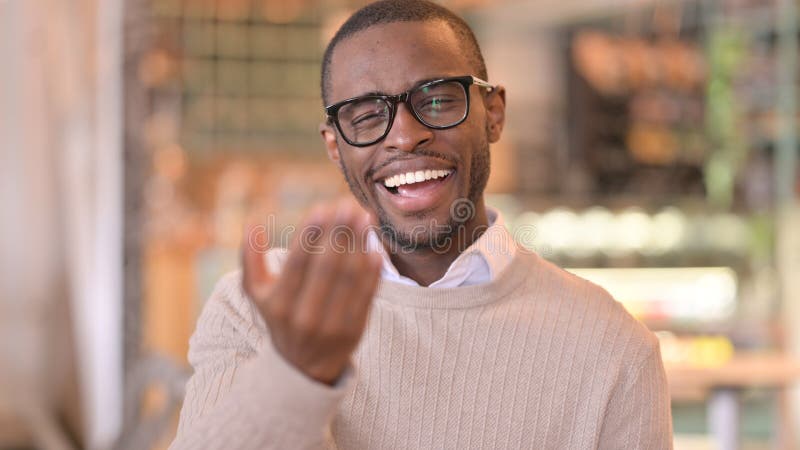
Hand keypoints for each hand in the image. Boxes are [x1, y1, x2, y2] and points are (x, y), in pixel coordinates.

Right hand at [241, 199, 382, 385]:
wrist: (301, 368)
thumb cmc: (279, 316)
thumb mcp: (256, 293)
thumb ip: (250, 258)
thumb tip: (253, 222)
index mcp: (279, 305)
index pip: (298, 263)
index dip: (312, 234)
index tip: (323, 207)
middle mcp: (304, 317)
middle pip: (327, 267)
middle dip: (339, 232)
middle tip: (347, 204)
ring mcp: (332, 326)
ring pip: (350, 278)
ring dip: (359, 244)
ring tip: (364, 217)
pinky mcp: (355, 331)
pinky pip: (367, 296)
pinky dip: (372, 271)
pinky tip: (374, 248)